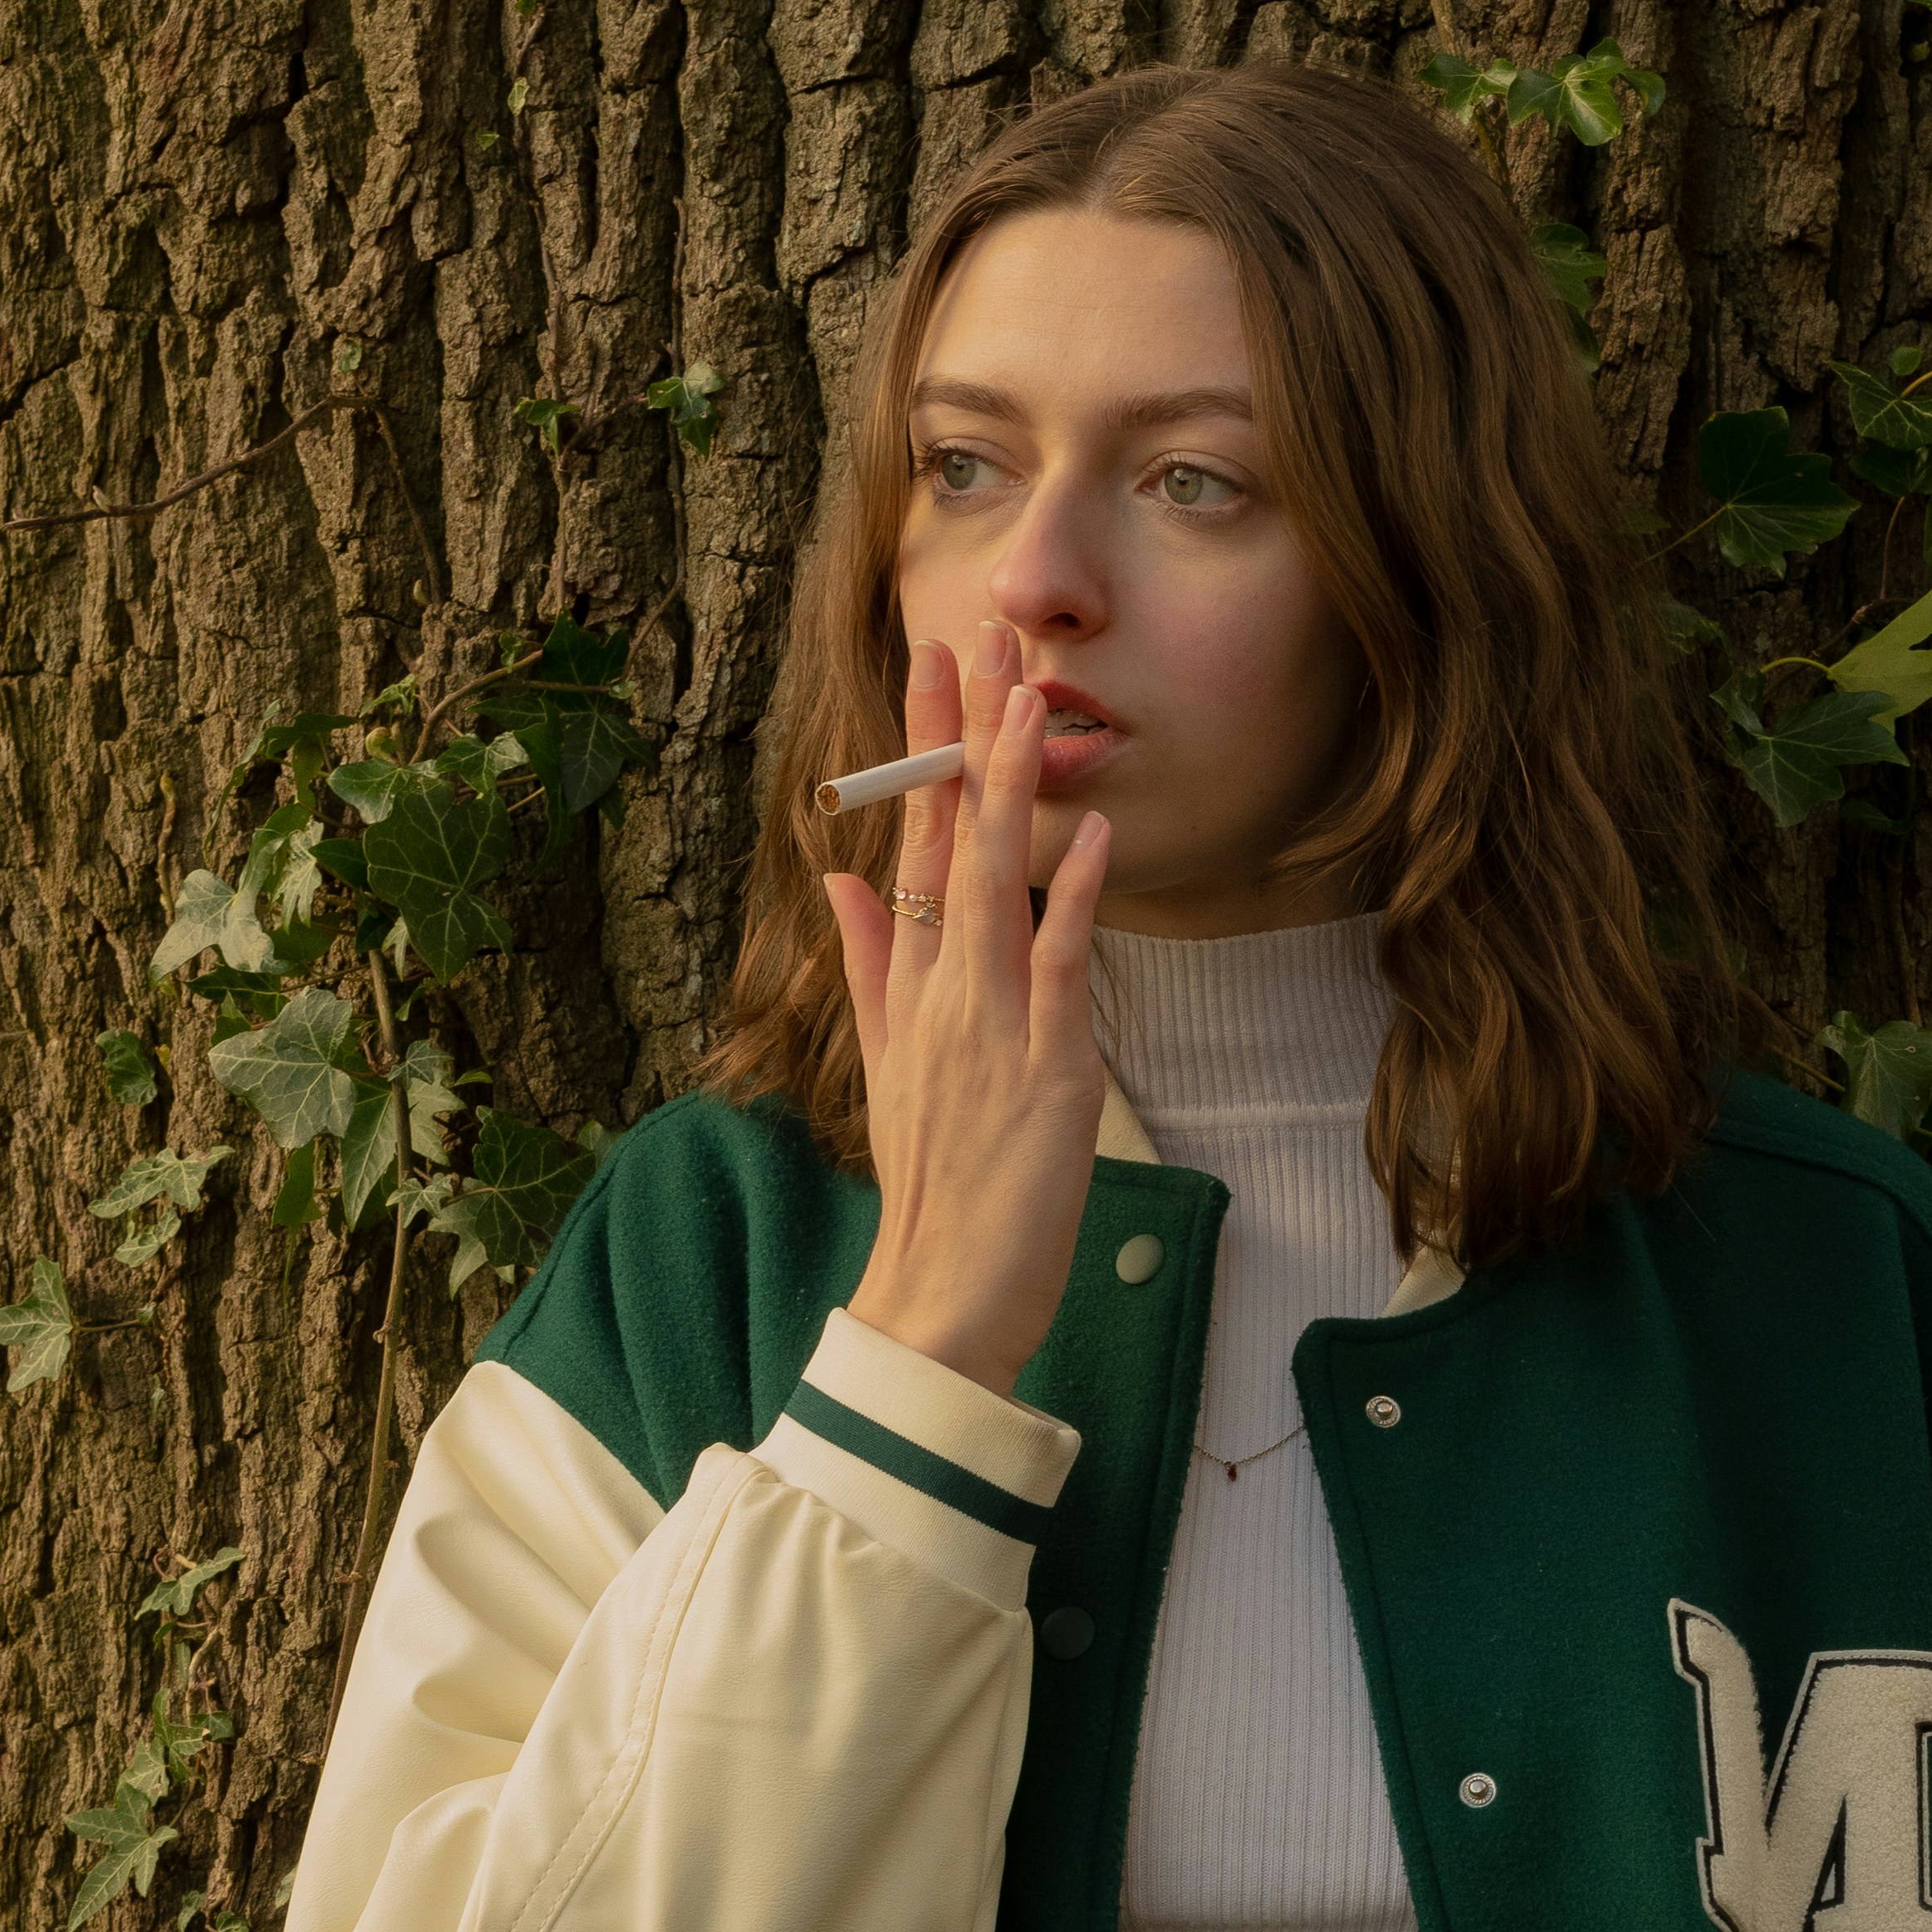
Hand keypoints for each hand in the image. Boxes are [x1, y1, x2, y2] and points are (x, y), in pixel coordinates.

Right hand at [829, 624, 1111, 1399]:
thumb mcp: (885, 1066)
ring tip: (1030, 698)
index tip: (936, 664)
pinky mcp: (1044, 1072)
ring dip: (1013, 789)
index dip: (926, 749)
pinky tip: (1091, 834)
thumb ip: (867, 967)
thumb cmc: (931, 1191)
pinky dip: (1073, 900)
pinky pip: (1058, 969)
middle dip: (961, 734)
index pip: (914, 842)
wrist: (940, 1299)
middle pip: (949, 839)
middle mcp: (941, 991)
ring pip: (997, 884)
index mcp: (908, 988)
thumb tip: (840, 878)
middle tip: (975, 633)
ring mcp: (989, 1026)